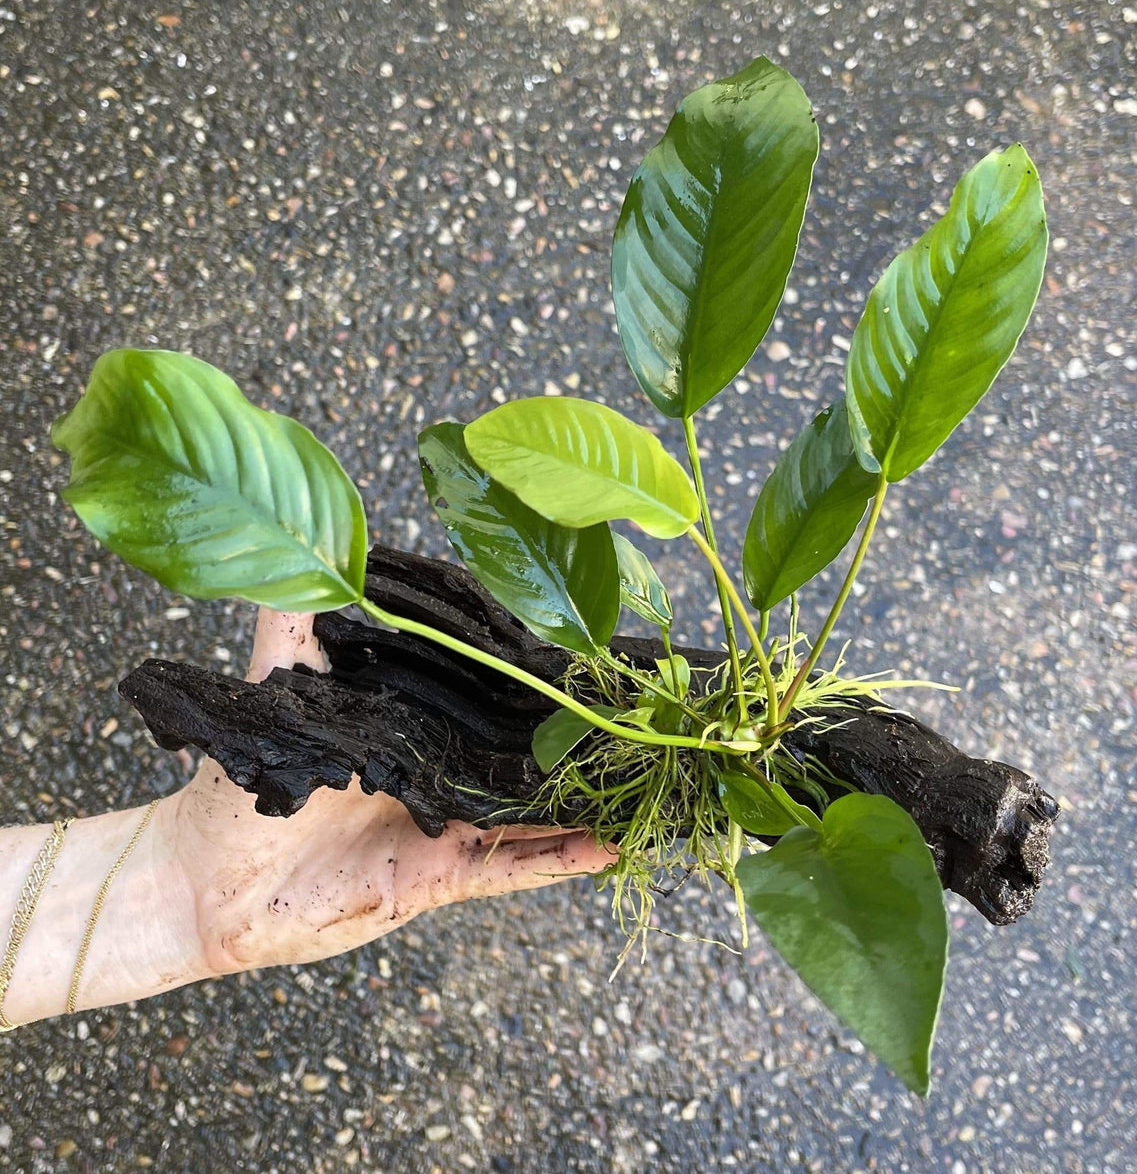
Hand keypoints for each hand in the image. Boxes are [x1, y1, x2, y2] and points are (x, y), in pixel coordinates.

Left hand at [166, 609, 614, 977]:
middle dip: (582, 732)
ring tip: (648, 774)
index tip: (590, 645)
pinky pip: (512, 868)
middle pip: (526, 748)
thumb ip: (294, 616)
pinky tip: (612, 845)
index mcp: (414, 720)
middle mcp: (443, 766)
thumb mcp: (274, 685)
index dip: (536, 672)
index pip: (486, 690)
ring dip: (587, 793)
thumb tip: (313, 535)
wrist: (208, 881)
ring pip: (535, 807)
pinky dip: (561, 859)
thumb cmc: (236, 781)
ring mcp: (449, 822)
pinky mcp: (442, 874)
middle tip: (644, 709)